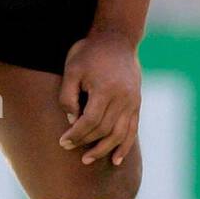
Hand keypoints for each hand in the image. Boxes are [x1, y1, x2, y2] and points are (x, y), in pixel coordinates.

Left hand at [59, 30, 140, 166]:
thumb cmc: (89, 53)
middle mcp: (123, 98)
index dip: (76, 134)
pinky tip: (116, 159)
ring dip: (103, 149)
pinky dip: (124, 146)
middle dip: (86, 142)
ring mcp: (132, 101)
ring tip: (88, 159)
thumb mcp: (72, 69)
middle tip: (69, 149)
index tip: (62, 141)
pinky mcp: (136, 103)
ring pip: (119, 134)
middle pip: (104, 129)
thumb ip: (68, 96)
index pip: (90, 121)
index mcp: (105, 89)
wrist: (117, 39)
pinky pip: (132, 130)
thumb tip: (72, 121)